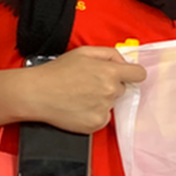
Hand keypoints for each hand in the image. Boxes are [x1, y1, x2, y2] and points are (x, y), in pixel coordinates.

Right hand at [16, 46, 146, 133]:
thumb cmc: (57, 71)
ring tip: (80, 96)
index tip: (126, 76)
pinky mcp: (96, 123)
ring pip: (112, 104)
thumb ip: (109, 54)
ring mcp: (104, 108)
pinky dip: (94, 114)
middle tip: (89, 85)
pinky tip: (79, 108)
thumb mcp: (84, 52)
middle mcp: (111, 90)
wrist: (36, 93)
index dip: (132, 74)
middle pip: (123, 89)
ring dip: (101, 100)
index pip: (139, 74)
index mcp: (111, 72)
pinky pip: (103, 118)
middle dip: (111, 86)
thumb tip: (124, 61)